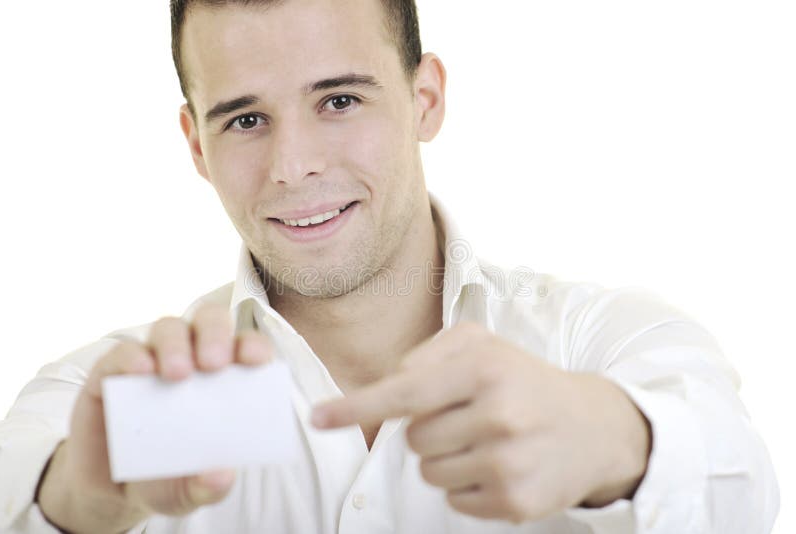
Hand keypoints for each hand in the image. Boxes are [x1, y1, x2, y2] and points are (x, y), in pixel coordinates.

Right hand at [37, 302, 273, 532]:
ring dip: (176, 344)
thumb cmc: (168, 477)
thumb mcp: (191, 491)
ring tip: (178, 374)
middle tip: (214, 364)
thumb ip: (209, 487)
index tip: (256, 361)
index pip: (245, 346)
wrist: (112, 491)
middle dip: (215, 334)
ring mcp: (151, 360)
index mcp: (225, 378)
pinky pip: (123, 352)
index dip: (253, 346)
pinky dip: (133, 357)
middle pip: (209, 321)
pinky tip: (141, 372)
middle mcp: (191, 358)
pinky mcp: (112, 372)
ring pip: (169, 328)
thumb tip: (222, 476)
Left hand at [311, 321, 650, 523]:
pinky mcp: (517, 503)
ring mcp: (509, 464)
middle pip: (412, 440)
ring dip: (446, 459)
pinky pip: (454, 501)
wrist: (594, 428)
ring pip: (428, 473)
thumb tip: (390, 384)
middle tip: (469, 417)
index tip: (317, 418)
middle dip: (429, 429)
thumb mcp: (484, 347)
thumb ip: (431, 354)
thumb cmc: (524, 381)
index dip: (356, 407)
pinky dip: (466, 485)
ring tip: (487, 441)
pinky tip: (500, 465)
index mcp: (486, 369)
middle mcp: (500, 415)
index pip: (405, 392)